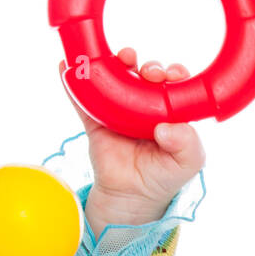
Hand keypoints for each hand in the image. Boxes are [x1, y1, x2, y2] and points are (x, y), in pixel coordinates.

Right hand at [58, 48, 205, 232]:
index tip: (171, 75)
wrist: (132, 197)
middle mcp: (144, 105)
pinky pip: (82, 98)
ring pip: (116, 79)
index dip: (173, 72)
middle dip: (148, 66)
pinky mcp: (95, 120)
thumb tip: (166, 128)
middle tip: (149, 73)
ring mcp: (118, 109)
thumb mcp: (188, 163)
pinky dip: (73, 82)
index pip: (173, 83)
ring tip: (122, 57)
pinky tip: (66, 66)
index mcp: (169, 110)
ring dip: (116, 62)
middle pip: (145, 75)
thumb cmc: (164, 177)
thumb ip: (188, 144)